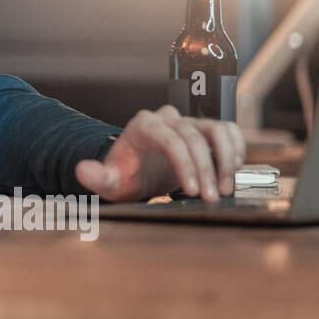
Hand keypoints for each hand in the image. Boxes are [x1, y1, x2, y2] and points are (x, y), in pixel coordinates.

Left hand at [74, 105, 244, 202]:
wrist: (141, 171)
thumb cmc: (126, 175)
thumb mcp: (110, 180)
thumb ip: (97, 177)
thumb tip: (82, 170)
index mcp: (144, 126)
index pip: (171, 139)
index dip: (185, 164)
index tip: (192, 190)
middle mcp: (168, 120)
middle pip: (195, 138)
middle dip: (207, 170)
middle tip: (211, 198)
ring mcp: (190, 123)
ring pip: (218, 130)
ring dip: (227, 159)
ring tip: (225, 188)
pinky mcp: (207, 130)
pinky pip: (229, 132)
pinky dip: (236, 150)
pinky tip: (233, 172)